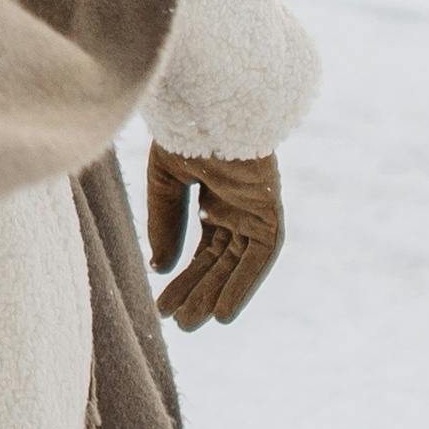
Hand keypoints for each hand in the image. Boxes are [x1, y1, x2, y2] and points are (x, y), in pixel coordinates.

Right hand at [145, 143, 283, 328]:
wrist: (211, 103)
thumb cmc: (187, 129)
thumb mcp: (166, 181)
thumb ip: (165, 223)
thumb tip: (158, 268)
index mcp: (215, 197)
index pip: (203, 249)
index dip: (184, 276)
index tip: (162, 305)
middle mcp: (238, 208)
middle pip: (219, 261)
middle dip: (199, 292)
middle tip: (178, 325)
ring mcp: (256, 210)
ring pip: (237, 264)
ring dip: (217, 294)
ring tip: (193, 324)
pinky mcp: (270, 212)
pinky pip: (260, 256)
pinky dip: (243, 284)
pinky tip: (222, 312)